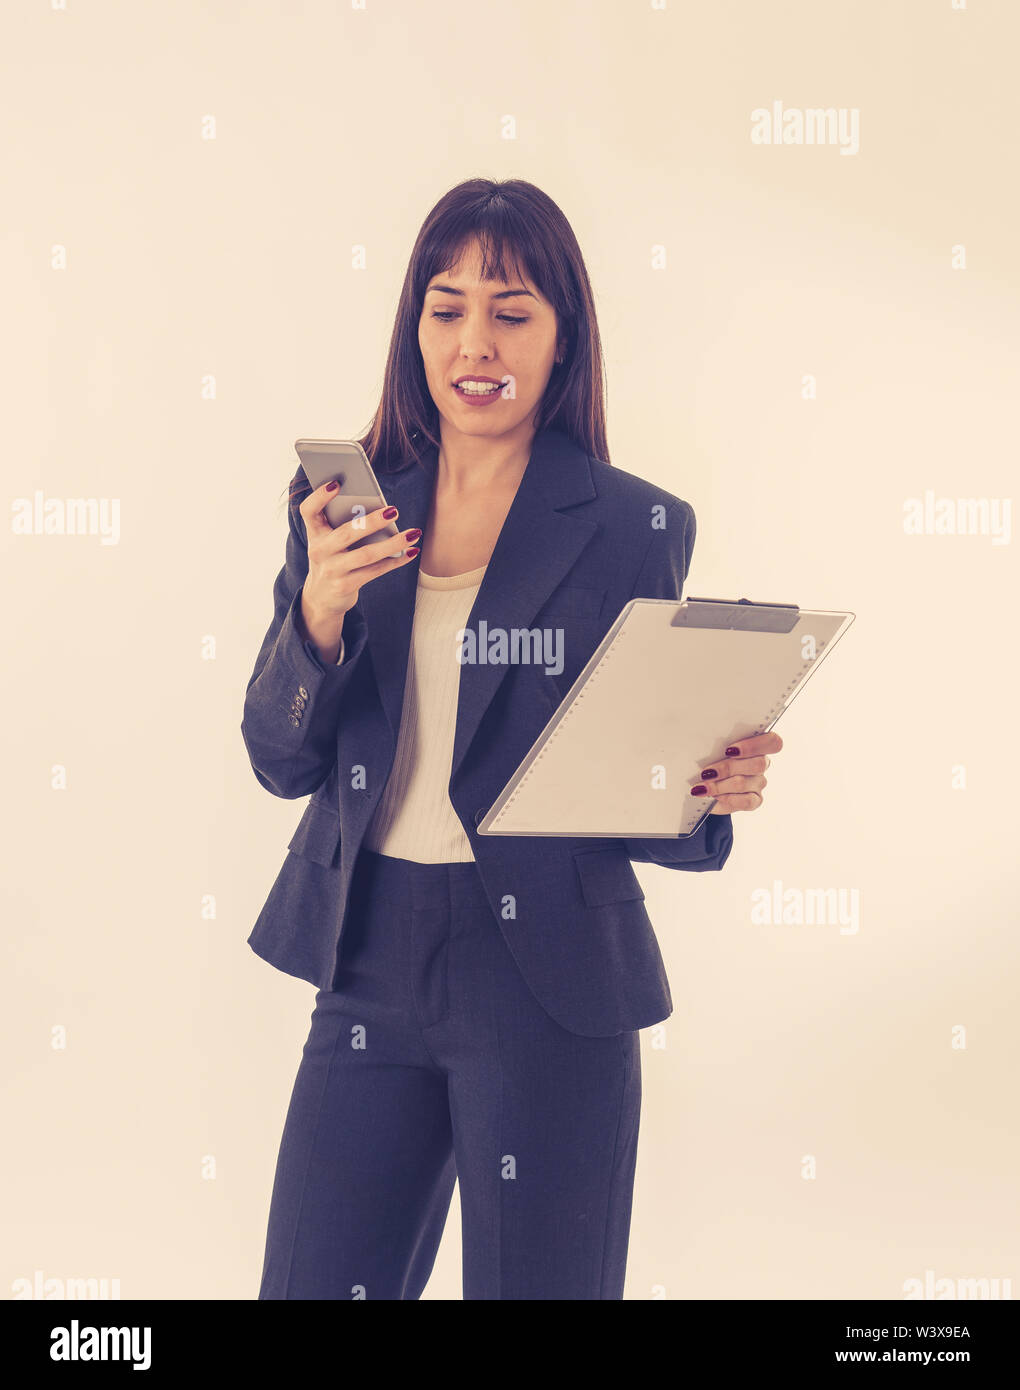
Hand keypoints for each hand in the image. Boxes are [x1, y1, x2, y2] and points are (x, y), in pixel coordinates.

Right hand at [300, 484, 421, 626]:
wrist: (320, 599)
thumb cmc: (331, 559)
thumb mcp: (329, 542)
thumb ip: (344, 524)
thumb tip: (380, 509)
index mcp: (314, 533)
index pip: (309, 511)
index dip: (319, 497)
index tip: (336, 483)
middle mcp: (319, 551)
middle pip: (346, 533)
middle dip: (372, 521)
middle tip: (394, 510)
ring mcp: (332, 570)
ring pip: (366, 554)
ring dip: (393, 543)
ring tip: (414, 533)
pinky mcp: (346, 586)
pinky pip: (375, 571)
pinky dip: (396, 560)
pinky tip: (411, 551)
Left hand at [691, 731, 782, 813]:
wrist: (704, 785)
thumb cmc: (710, 761)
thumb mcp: (711, 750)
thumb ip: (716, 745)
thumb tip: (702, 745)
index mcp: (756, 745)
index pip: (772, 742)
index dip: (754, 746)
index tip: (729, 750)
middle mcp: (761, 764)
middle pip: (758, 764)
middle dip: (727, 768)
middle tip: (706, 773)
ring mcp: (759, 783)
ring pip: (745, 783)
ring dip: (720, 786)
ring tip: (702, 787)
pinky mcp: (755, 800)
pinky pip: (746, 802)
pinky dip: (726, 799)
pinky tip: (713, 797)